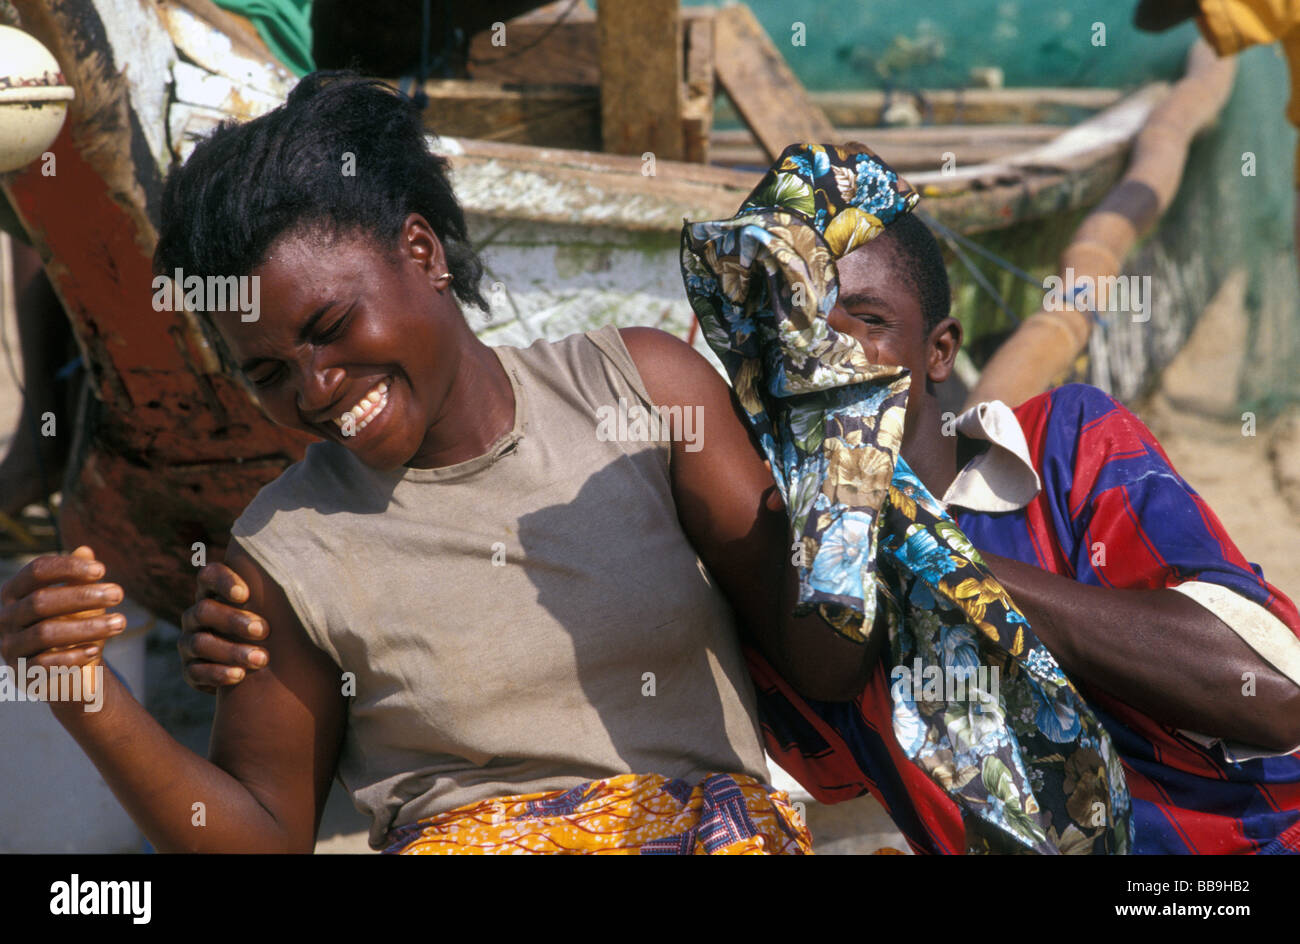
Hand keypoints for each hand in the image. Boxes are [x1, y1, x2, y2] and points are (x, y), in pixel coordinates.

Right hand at [0, 546, 125, 699]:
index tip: (102, 569)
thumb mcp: (76, 601)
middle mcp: (5, 617)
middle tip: (118, 594)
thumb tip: (85, 550)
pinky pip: (43, 663)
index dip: (67, 567)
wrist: (64, 672)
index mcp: (14, 592)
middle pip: (41, 601)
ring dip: (87, 627)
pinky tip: (95, 650)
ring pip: (45, 633)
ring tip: (120, 622)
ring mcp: (10, 646)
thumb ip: (77, 578)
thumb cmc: (71, 626)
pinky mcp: (21, 672)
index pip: (36, 571)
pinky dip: (71, 656)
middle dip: (83, 596)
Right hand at [179, 562, 268, 693]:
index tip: (245, 593)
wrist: (259, 669)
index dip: (223, 581)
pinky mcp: (190, 670)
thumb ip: (281, 594)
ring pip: (200, 642)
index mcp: (214, 593)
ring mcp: (190, 642)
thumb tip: (314, 578)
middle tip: (264, 630)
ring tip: (261, 659)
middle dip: (233, 620)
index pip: (209, 575)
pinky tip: (240, 675)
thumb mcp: (274, 609)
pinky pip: (195, 671)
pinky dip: (217, 673)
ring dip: (231, 651)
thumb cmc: (273, 628)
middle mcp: (196, 615)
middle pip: (204, 610)